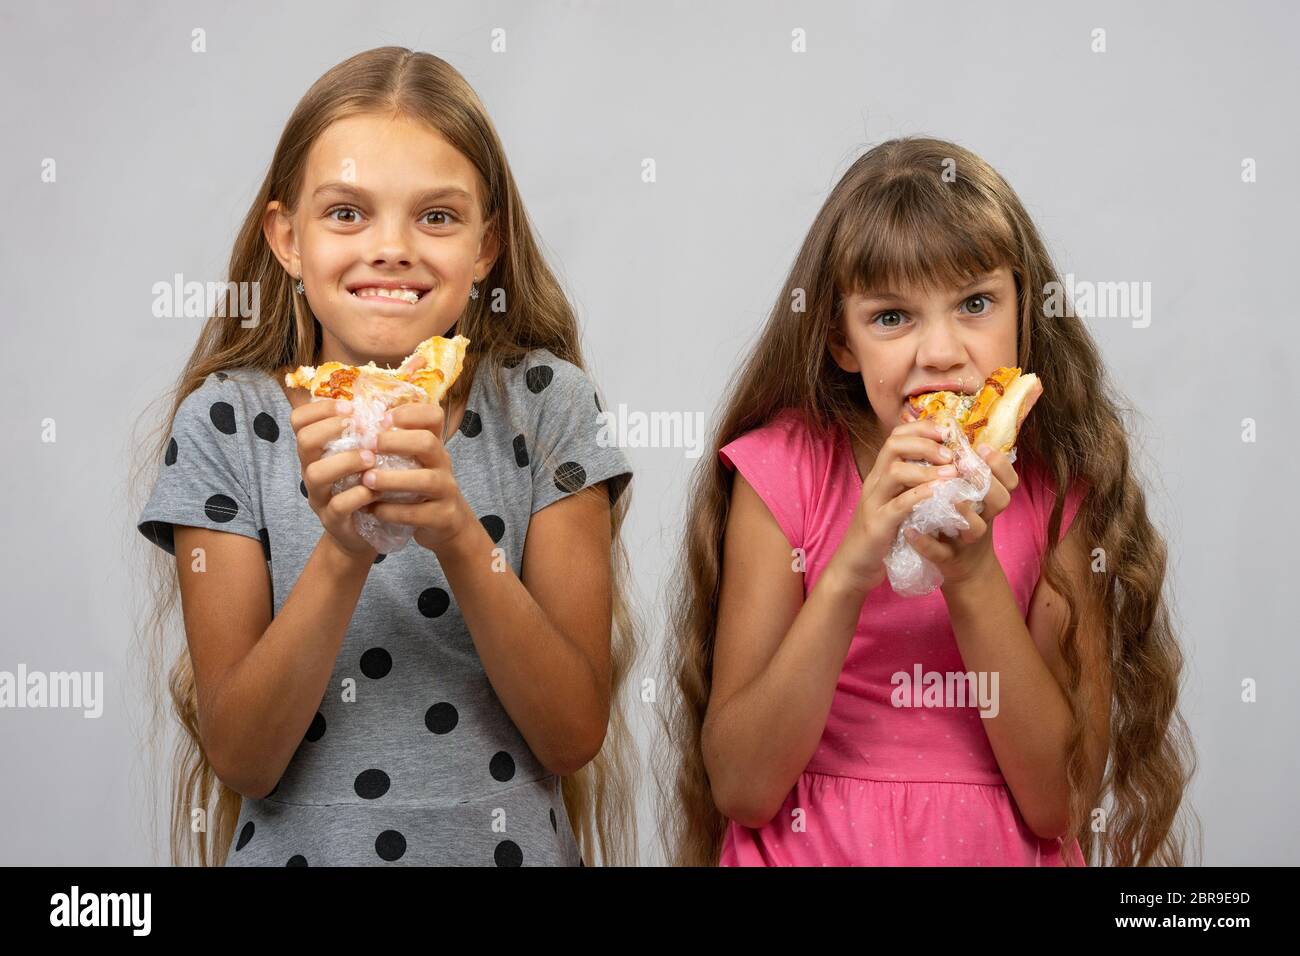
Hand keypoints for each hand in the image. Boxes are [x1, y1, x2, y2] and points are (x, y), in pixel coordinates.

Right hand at [291, 398, 378, 560]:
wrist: (367, 532)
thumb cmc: (367, 484)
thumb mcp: (362, 455)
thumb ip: (366, 432)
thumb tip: (388, 400)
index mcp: (317, 450)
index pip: (299, 420)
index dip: (320, 408)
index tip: (349, 406)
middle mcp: (311, 470)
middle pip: (303, 441)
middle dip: (331, 429)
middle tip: (362, 429)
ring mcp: (319, 496)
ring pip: (315, 473)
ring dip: (345, 461)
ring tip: (371, 459)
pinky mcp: (332, 520)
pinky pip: (337, 505)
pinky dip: (357, 495)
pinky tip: (374, 490)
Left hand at [363, 402, 476, 555]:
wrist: (447, 522)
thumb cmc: (419, 487)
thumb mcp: (414, 461)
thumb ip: (394, 444)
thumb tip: (357, 421)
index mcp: (434, 445)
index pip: (434, 416)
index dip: (409, 413)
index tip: (383, 419)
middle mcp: (443, 464)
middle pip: (428, 443)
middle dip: (395, 442)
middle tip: (368, 445)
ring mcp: (446, 491)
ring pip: (426, 480)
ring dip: (392, 479)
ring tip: (367, 480)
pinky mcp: (442, 517)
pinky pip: (418, 513)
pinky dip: (393, 511)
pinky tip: (373, 509)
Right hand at [829, 418, 957, 592]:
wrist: (854, 566)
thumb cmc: (881, 534)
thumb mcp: (895, 502)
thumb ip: (911, 484)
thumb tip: (942, 466)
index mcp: (880, 475)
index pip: (896, 436)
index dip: (921, 428)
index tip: (946, 431)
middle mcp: (875, 483)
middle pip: (893, 445)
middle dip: (925, 443)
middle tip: (950, 454)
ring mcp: (874, 503)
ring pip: (895, 471)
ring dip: (926, 469)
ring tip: (951, 475)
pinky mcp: (878, 525)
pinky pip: (898, 504)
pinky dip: (920, 495)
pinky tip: (939, 495)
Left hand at [905, 443, 1018, 588]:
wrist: (960, 566)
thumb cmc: (961, 522)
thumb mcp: (969, 496)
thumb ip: (964, 471)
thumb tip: (950, 431)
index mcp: (989, 502)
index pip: (1009, 481)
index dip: (1000, 465)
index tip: (982, 447)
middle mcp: (985, 519)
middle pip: (1001, 500)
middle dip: (986, 482)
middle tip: (964, 465)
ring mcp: (968, 540)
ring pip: (977, 528)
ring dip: (963, 511)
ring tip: (948, 497)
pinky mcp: (948, 559)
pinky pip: (939, 552)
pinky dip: (925, 543)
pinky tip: (910, 531)